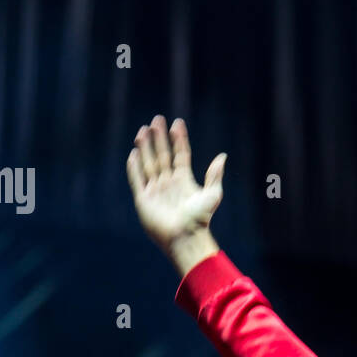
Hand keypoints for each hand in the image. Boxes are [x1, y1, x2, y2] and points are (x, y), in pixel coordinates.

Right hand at [126, 115, 226, 273]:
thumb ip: (215, 175)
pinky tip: (133, 153)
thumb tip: (222, 156)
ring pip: (149, 163)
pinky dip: (134, 168)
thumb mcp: (213, 194)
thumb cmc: (201, 218)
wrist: (185, 236)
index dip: (178, 139)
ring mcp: (155, 190)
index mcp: (184, 180)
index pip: (180, 154)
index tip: (177, 123)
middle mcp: (169, 183)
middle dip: (159, 138)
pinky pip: (137, 180)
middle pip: (162, 155)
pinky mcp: (143, 199)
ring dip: (145, 147)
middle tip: (156, 120)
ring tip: (143, 130)